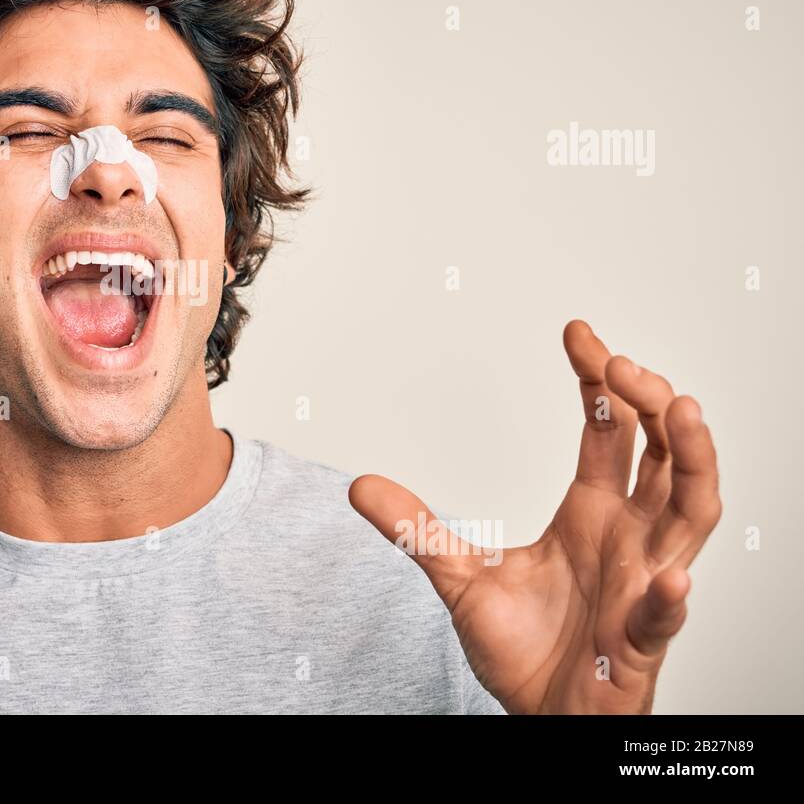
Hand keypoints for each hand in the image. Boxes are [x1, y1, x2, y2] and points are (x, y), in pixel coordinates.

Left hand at [349, 320, 720, 713]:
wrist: (537, 715)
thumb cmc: (523, 648)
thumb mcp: (460, 576)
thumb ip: (417, 528)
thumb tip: (360, 484)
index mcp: (592, 516)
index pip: (612, 433)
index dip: (602, 383)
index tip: (579, 336)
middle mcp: (628, 541)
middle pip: (664, 458)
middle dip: (652, 405)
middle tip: (624, 366)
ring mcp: (640, 589)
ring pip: (689, 518)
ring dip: (692, 466)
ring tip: (682, 416)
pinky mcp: (638, 645)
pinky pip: (663, 620)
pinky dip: (669, 602)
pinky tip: (671, 582)